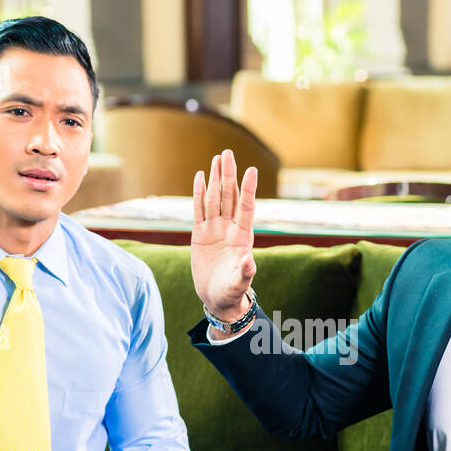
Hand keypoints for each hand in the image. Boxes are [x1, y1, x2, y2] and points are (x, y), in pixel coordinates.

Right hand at [192, 149, 257, 327]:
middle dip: (229, 174)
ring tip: (217, 157)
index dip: (248, 189)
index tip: (252, 170)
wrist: (218, 297)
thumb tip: (249, 260)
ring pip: (214, 198)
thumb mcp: (239, 283)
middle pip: (229, 196)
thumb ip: (245, 272)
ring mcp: (214, 229)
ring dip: (216, 178)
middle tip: (228, 152)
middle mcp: (229, 228)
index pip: (246, 207)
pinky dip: (198, 193)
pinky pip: (198, 209)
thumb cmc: (232, 291)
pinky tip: (200, 176)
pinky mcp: (200, 234)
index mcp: (242, 237)